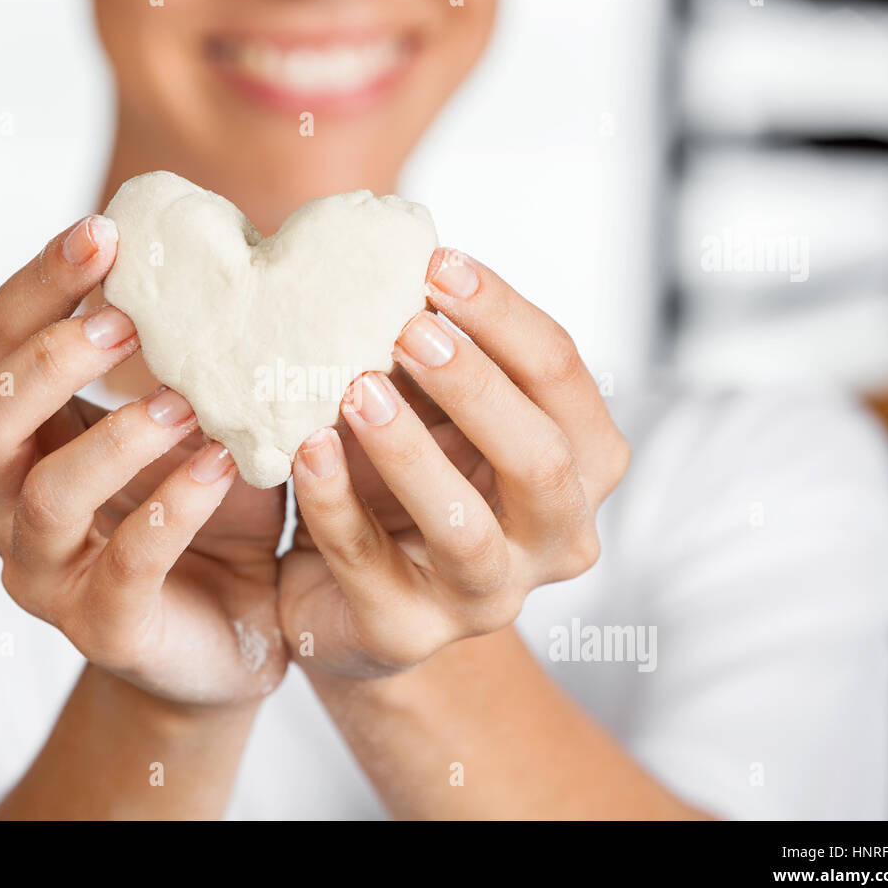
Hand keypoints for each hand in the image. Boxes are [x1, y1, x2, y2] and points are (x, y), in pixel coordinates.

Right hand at [0, 216, 286, 705]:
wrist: (234, 630)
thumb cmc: (206, 508)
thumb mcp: (193, 415)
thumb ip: (185, 349)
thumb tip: (227, 239)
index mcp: (17, 437)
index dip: (39, 285)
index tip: (104, 232)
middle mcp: (3, 504)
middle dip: (49, 359)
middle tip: (126, 319)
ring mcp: (43, 572)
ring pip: (47, 496)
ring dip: (117, 435)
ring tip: (189, 400)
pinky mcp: (101, 626)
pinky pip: (126, 564)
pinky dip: (172, 509)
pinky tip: (220, 465)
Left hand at [278, 248, 629, 677]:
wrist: (357, 594)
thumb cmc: (406, 477)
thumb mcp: (435, 410)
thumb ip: (435, 352)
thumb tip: (391, 256)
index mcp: (583, 466)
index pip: (565, 380)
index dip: (505, 317)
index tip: (437, 264)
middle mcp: (555, 539)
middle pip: (542, 459)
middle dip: (476, 386)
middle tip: (407, 328)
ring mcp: (486, 597)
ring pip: (463, 529)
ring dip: (409, 452)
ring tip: (355, 389)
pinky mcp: (407, 631)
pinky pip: (366, 561)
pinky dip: (334, 500)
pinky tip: (304, 447)